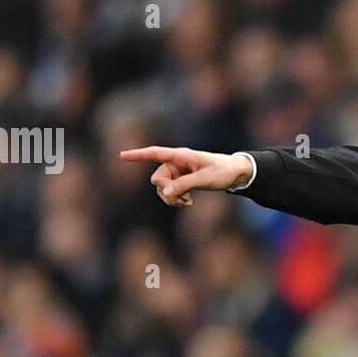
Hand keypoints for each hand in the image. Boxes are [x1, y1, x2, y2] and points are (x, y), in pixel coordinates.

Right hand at [119, 146, 253, 206]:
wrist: (235, 173)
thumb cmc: (223, 171)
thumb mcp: (205, 179)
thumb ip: (184, 185)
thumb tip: (165, 193)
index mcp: (181, 156)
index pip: (156, 153)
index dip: (138, 155)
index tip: (122, 155)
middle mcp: (176, 162)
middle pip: (158, 178)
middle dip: (166, 192)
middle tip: (183, 201)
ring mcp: (177, 172)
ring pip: (162, 187)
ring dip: (171, 198)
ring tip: (188, 203)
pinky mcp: (181, 180)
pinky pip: (169, 191)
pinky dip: (176, 199)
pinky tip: (189, 203)